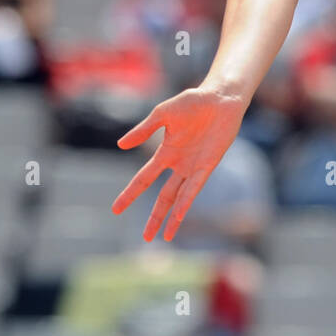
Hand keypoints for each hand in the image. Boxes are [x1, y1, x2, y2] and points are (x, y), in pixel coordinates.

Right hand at [112, 87, 245, 240]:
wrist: (220, 97)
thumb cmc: (193, 102)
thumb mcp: (162, 114)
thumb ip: (144, 130)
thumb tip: (120, 146)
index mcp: (165, 153)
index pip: (143, 179)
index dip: (129, 194)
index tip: (115, 210)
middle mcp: (179, 164)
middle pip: (163, 198)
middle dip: (154, 217)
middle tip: (145, 238)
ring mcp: (194, 167)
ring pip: (179, 198)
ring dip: (171, 217)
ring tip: (165, 237)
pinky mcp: (208, 165)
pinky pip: (194, 187)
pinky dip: (185, 201)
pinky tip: (178, 215)